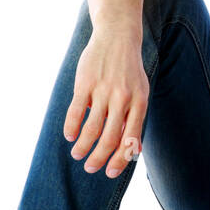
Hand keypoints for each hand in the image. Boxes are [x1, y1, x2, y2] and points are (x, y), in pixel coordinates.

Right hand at [63, 25, 147, 177]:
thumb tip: (132, 149)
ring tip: (78, 155)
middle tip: (90, 168)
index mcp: (139, 103)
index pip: (130, 139)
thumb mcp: (140, 93)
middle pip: (109, 138)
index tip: (110, 173)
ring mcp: (103, 90)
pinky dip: (71, 128)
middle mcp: (123, 98)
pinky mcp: (85, 83)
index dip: (120, 160)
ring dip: (83, 147)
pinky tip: (70, 136)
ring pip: (91, 128)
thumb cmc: (129, 70)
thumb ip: (135, 119)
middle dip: (99, 158)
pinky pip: (76, 111)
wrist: (117, 37)